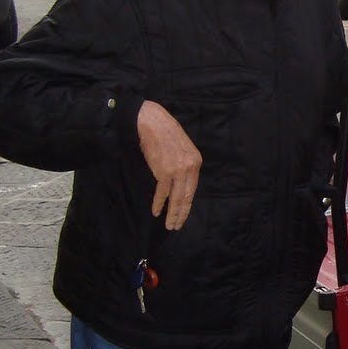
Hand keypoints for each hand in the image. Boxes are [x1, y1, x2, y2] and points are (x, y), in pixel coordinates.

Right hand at [137, 100, 201, 230]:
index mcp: (196, 162)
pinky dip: (159, 203)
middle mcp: (190, 167)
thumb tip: (181, 182)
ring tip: (169, 224)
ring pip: (176, 198)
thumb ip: (184, 165)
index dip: (187, 204)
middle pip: (186, 197)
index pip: (193, 189)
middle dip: (181, 214)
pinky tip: (156, 211)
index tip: (183, 215)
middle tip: (176, 226)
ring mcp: (177, 170)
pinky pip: (162, 192)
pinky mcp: (164, 171)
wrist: (152, 122)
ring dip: (171, 213)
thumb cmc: (165, 133)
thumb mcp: (183, 148)